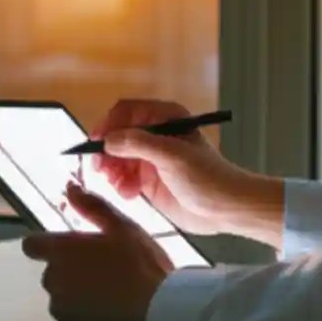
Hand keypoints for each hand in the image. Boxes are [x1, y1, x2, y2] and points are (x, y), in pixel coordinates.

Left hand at [22, 183, 172, 320]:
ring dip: (75, 293)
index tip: (69, 247)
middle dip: (69, 270)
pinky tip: (108, 311)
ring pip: (61, 297)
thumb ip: (91, 206)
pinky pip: (72, 319)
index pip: (32, 245)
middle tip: (102, 268)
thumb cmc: (141, 263)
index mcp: (61, 251)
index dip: (46, 244)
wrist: (160, 311)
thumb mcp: (121, 226)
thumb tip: (70, 188)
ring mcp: (62, 309)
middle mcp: (54, 280)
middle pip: (51, 272)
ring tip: (108, 292)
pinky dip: (84, 315)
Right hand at [92, 99, 283, 245]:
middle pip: (117, 135)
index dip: (109, 124)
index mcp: (165, 118)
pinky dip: (121, 185)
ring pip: (116, 157)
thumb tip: (108, 140)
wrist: (224, 208)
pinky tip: (130, 194)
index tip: (97, 143)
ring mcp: (150, 158)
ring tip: (120, 185)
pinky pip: (123, 177)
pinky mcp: (148, 180)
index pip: (126, 111)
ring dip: (112, 171)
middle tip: (101, 170)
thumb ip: (139, 144)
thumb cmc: (205, 177)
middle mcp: (155, 134)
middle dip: (107, 152)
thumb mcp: (173, 156)